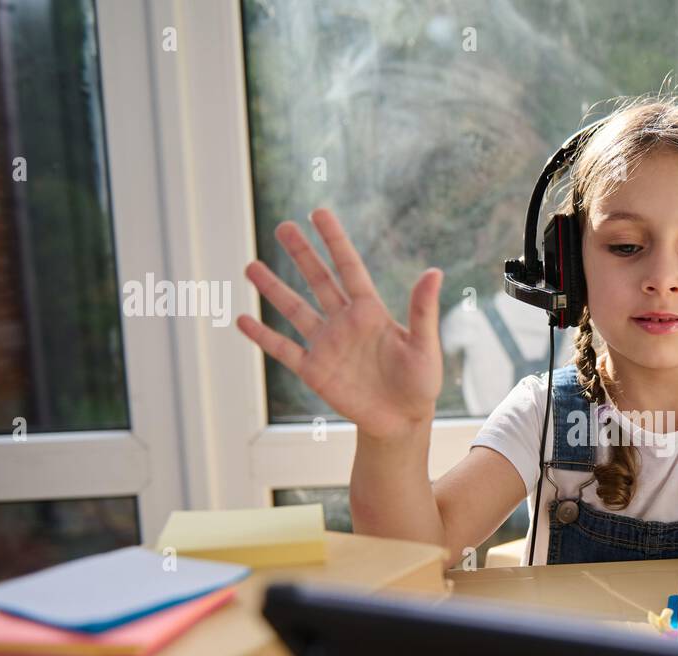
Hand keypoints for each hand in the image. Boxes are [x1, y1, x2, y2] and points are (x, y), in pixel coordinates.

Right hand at [236, 208, 443, 439]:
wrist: (403, 420)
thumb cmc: (421, 382)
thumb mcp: (425, 346)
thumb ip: (422, 310)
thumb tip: (434, 271)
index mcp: (371, 311)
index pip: (348, 268)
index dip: (334, 241)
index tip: (319, 213)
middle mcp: (345, 322)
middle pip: (318, 281)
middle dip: (301, 254)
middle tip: (283, 226)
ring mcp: (327, 345)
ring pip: (295, 310)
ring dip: (274, 289)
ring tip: (251, 267)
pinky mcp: (314, 370)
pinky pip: (284, 349)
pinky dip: (263, 336)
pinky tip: (243, 319)